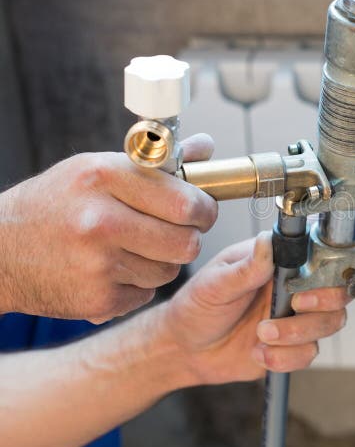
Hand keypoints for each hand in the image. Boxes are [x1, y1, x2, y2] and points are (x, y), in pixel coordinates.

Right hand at [0, 134, 217, 320]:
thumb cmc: (55, 204)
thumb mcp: (98, 169)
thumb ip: (159, 163)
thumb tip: (206, 147)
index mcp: (104, 177)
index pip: (186, 202)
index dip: (204, 209)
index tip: (200, 210)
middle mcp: (100, 220)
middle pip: (187, 242)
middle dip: (188, 237)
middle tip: (175, 231)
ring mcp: (98, 264)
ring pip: (171, 270)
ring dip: (162, 262)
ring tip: (133, 248)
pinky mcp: (97, 299)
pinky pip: (147, 293)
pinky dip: (137, 284)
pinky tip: (112, 269)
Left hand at [158, 233, 349, 383]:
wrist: (186, 349)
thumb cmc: (197, 307)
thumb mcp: (214, 283)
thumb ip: (245, 267)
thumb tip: (267, 242)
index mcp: (280, 260)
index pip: (323, 253)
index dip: (333, 263)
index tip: (314, 276)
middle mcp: (296, 285)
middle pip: (340, 290)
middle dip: (324, 300)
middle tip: (296, 304)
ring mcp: (298, 316)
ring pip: (330, 322)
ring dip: (298, 332)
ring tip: (262, 334)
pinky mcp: (294, 345)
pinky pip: (309, 353)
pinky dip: (285, 357)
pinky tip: (259, 352)